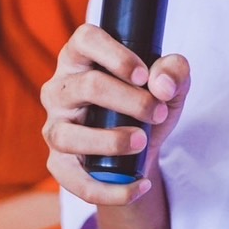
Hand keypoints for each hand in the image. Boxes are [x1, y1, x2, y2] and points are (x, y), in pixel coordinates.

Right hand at [41, 23, 190, 205]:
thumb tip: (161, 85)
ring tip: (141, 141)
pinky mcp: (57, 163)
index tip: (144, 75)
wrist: (139, 151)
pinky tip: (140, 184)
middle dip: (129, 101)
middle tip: (159, 111)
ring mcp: (54, 127)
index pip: (86, 39)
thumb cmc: (145, 106)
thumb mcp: (169, 85)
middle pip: (87, 86)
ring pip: (68, 135)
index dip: (114, 55)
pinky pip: (75, 180)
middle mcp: (59, 89)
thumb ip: (174, 72)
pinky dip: (110, 189)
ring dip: (110, 141)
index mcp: (80, 57)